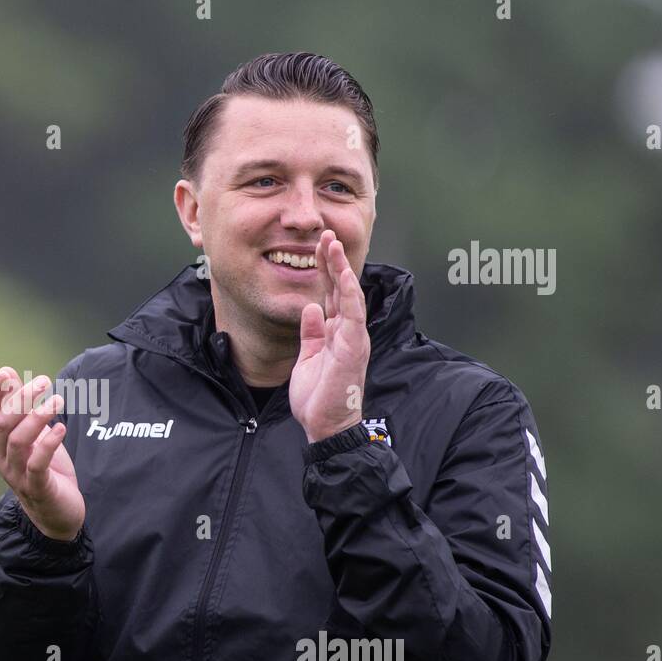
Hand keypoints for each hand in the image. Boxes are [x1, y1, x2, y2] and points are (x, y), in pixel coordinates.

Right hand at [0, 367, 85, 541]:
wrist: (58, 514)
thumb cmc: (45, 470)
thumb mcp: (33, 437)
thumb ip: (23, 413)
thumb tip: (14, 378)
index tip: (6, 372)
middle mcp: (1, 459)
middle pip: (2, 424)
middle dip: (21, 398)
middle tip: (43, 381)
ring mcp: (16, 475)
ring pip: (17, 441)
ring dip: (36, 416)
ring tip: (57, 400)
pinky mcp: (37, 488)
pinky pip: (37, 463)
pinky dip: (48, 443)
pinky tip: (61, 428)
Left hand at [289, 230, 370, 443]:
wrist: (325, 426)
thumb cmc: (318, 397)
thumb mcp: (308, 357)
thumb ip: (311, 332)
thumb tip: (310, 307)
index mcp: (335, 333)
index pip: (330, 294)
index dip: (324, 270)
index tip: (317, 246)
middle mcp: (347, 332)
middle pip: (340, 289)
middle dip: (332, 261)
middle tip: (324, 234)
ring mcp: (352, 339)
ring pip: (349, 296)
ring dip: (341, 269)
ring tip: (332, 245)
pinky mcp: (353, 348)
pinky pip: (353, 317)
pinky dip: (348, 295)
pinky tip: (343, 276)